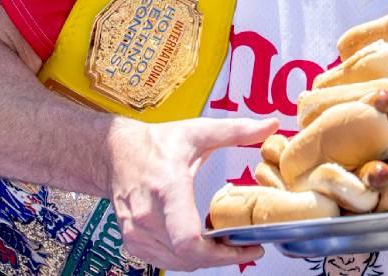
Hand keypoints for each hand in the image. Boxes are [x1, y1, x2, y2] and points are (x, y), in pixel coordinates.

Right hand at [108, 116, 277, 271]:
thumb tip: (271, 125)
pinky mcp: (133, 241)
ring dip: (206, 260)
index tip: (248, 247)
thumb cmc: (156, 143)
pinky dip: (187, 259)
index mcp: (168, 188)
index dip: (222, 253)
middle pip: (189, 257)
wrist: (116, 153)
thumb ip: (237, 130)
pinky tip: (202, 245)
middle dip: (222, 258)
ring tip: (226, 244)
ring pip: (179, 263)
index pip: (188, 239)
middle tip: (245, 247)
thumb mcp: (199, 132)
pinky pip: (165, 261)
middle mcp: (148, 216)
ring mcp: (137, 232)